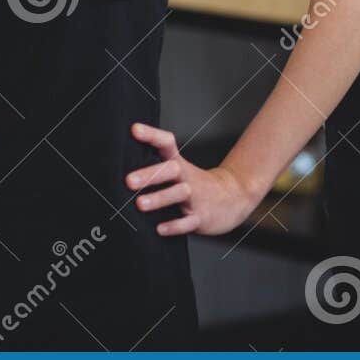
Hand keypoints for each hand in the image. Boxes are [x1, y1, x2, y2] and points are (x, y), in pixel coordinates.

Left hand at [125, 122, 262, 236]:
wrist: (234, 198)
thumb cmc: (198, 185)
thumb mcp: (181, 170)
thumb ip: (157, 165)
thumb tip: (125, 163)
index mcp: (180, 165)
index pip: (166, 144)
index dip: (151, 135)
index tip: (135, 130)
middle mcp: (187, 178)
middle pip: (170, 170)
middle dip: (150, 175)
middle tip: (128, 180)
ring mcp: (196, 197)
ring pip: (179, 194)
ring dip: (159, 198)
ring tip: (140, 204)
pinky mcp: (202, 217)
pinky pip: (188, 222)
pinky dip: (174, 226)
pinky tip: (160, 229)